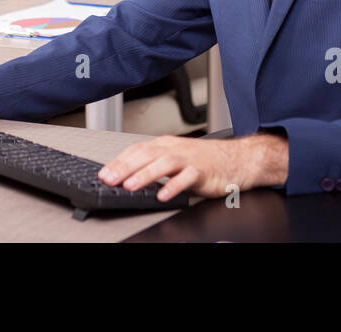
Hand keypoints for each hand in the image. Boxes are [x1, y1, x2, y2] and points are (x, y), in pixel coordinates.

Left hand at [98, 133, 287, 201]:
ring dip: (145, 175)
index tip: (104, 174)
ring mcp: (189, 159)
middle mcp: (175, 149)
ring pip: (164, 164)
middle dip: (125, 168)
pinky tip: (162, 195)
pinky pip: (186, 178)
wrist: (235, 160)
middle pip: (146, 155)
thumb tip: (126, 177)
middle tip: (110, 179)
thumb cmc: (204, 161)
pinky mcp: (202, 171)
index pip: (137, 150)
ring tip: (130, 186)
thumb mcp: (174, 159)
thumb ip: (153, 165)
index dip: (119, 161)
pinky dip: (173, 186)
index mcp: (165, 145)